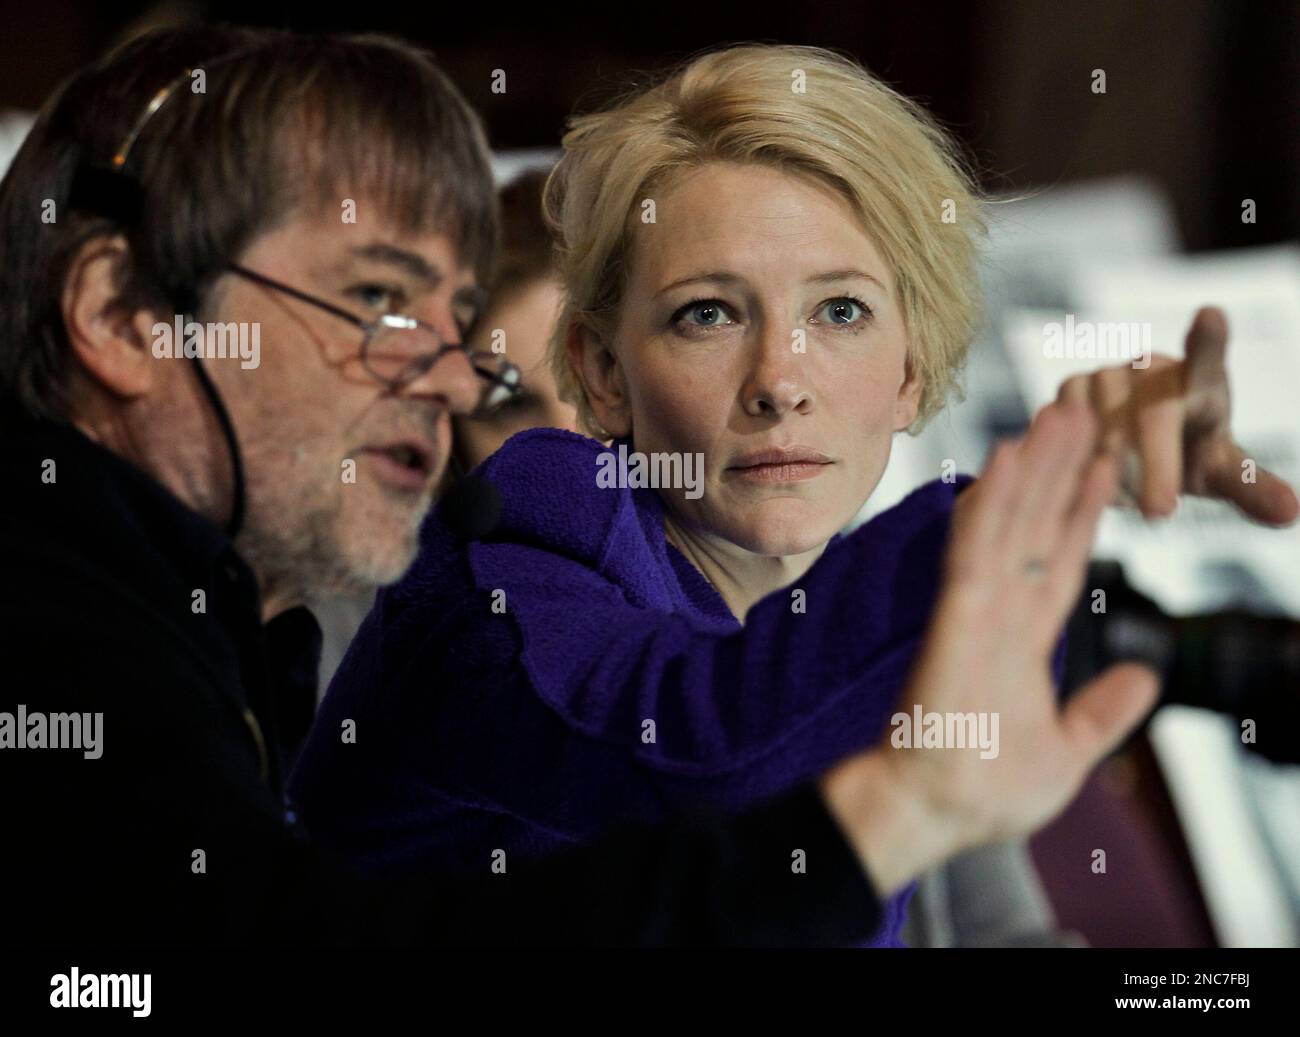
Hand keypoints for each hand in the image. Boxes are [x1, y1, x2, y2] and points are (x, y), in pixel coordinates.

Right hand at [821, 401, 1159, 894]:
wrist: (931, 811)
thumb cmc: (984, 790)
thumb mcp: (1068, 752)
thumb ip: (1103, 711)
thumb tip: (1144, 674)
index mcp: (1027, 641)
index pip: (1063, 560)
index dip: (1085, 511)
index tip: (1105, 465)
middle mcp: (1004, 612)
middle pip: (1041, 525)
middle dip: (1063, 468)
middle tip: (1082, 410)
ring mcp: (978, 609)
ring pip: (1012, 521)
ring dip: (1036, 466)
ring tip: (1059, 411)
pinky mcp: (957, 616)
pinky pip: (979, 547)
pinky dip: (993, 501)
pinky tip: (1009, 457)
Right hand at [1053, 305, 1298, 523]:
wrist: (1128, 451)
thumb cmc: (1187, 456)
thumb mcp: (1221, 475)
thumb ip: (1252, 490)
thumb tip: (1291, 511)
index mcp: (1201, 379)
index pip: (1209, 356)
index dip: (1208, 338)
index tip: (1210, 317)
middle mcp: (1154, 366)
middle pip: (1156, 417)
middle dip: (1159, 467)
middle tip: (1161, 512)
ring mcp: (1108, 372)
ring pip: (1108, 431)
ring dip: (1119, 474)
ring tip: (1132, 493)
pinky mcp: (1070, 386)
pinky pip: (1072, 434)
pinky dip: (1085, 464)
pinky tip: (1098, 476)